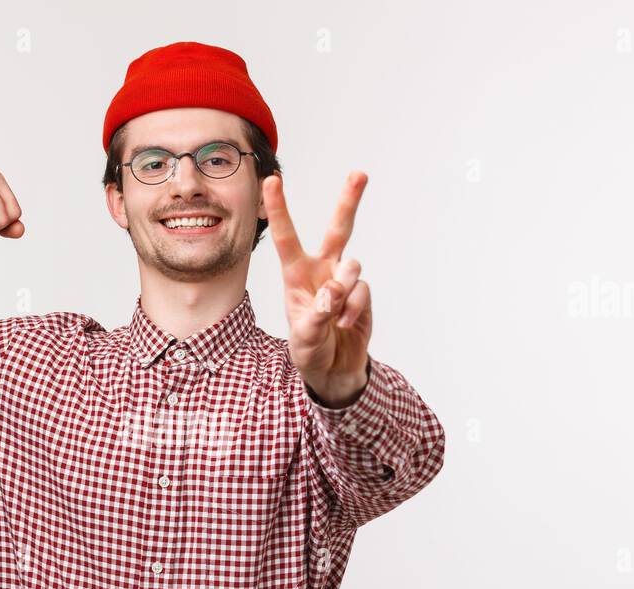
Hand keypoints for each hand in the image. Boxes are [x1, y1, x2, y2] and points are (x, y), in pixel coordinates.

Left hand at [263, 170, 372, 406]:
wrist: (333, 370)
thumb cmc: (310, 349)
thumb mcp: (303, 337)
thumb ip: (316, 315)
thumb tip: (333, 292)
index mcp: (296, 275)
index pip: (287, 237)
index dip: (279, 209)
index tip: (271, 180)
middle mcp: (322, 270)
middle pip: (338, 230)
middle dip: (349, 201)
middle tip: (359, 174)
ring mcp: (345, 281)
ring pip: (352, 264)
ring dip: (344, 288)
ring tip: (335, 314)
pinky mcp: (362, 294)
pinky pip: (362, 291)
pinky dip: (354, 309)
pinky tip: (344, 324)